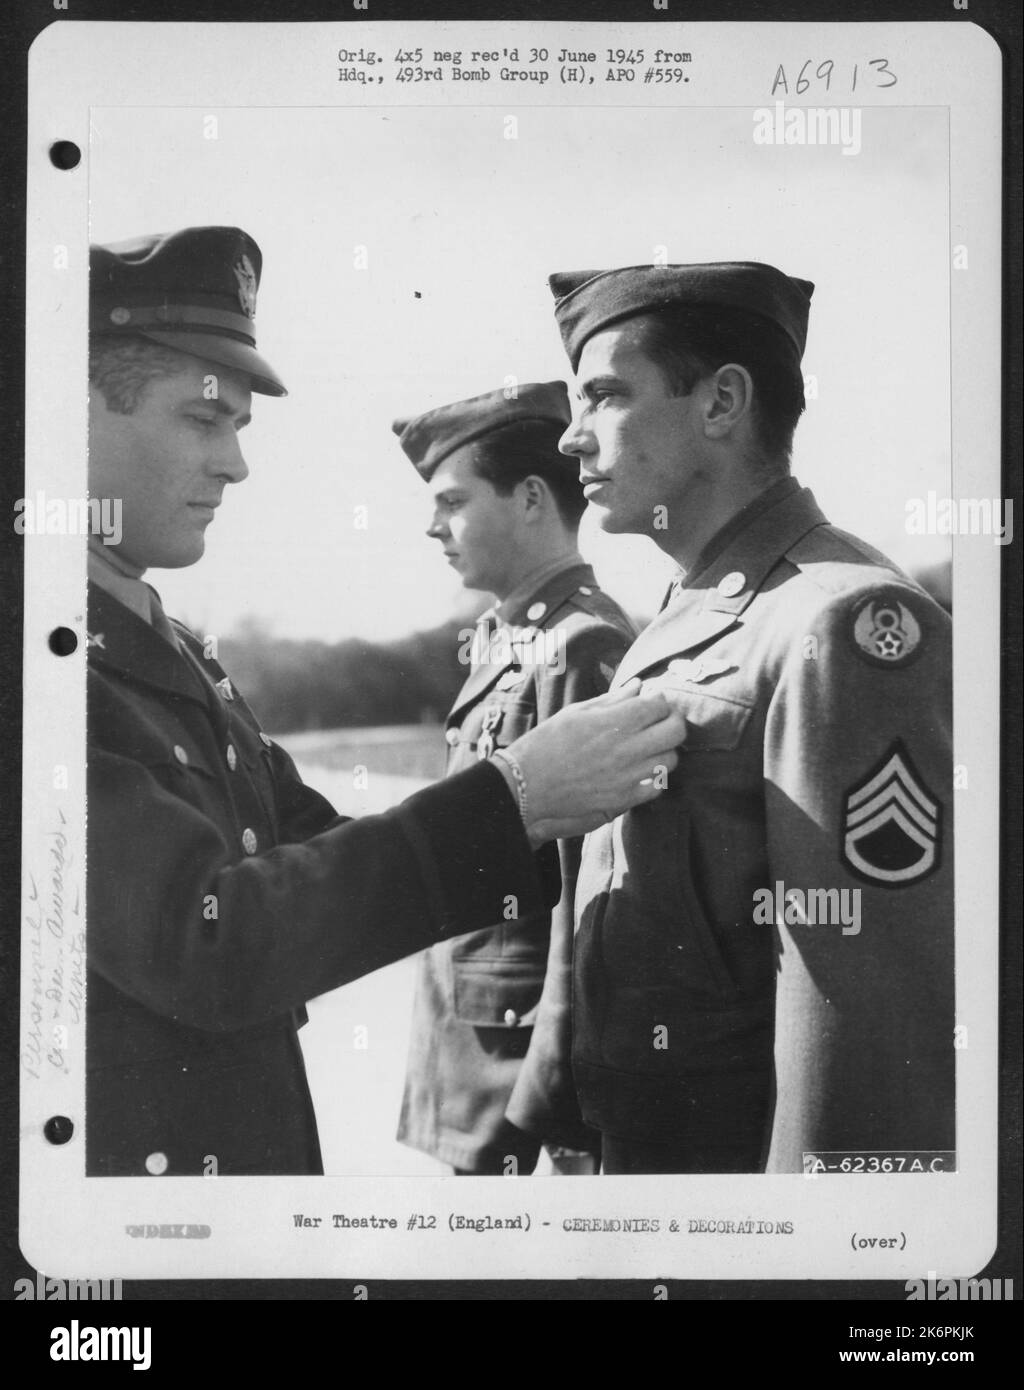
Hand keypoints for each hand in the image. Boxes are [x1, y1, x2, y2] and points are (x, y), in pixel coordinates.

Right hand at [505, 680, 685, 846]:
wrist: (527, 785)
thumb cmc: (547, 743)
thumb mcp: (576, 712)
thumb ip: (612, 700)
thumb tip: (638, 686)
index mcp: (614, 722)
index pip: (660, 704)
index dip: (660, 700)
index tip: (653, 702)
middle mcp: (626, 748)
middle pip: (675, 731)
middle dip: (672, 721)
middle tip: (660, 721)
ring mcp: (628, 776)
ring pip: (671, 759)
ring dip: (664, 750)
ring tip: (648, 748)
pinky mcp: (624, 799)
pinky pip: (657, 787)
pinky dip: (654, 777)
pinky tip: (640, 771)